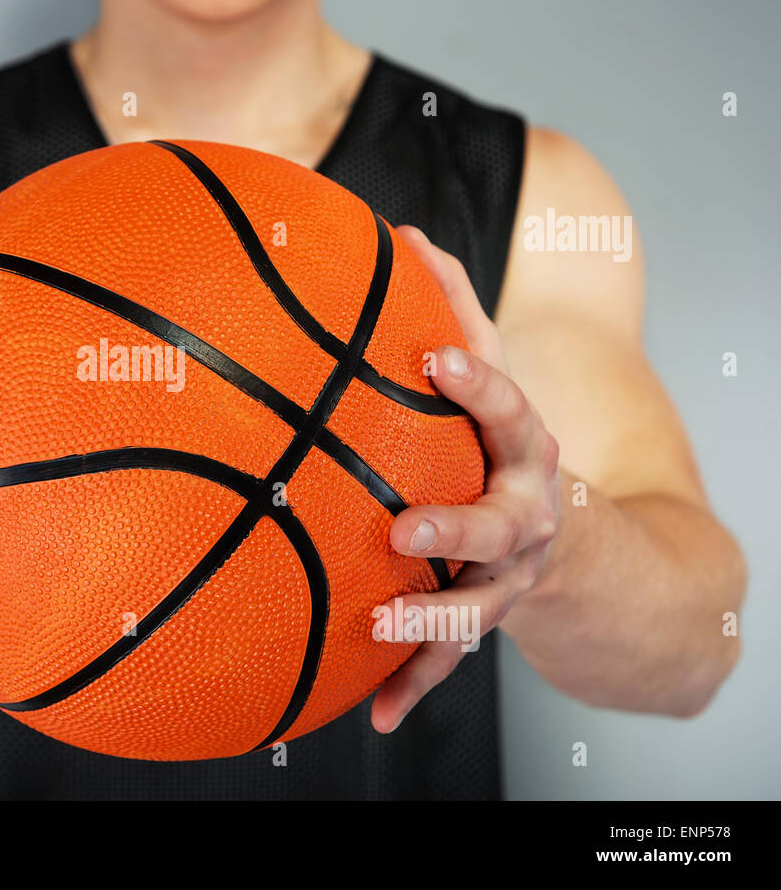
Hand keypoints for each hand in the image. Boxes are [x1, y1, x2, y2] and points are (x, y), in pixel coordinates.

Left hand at [372, 225, 561, 732]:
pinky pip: (446, 661)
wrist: (575, 544)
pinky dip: (411, 686)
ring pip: (476, 606)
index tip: (433, 359)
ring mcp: (507, 577)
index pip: (508, 410)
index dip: (478, 384)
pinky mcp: (482, 619)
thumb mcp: (490, 386)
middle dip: (459, 525)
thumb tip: (401, 232)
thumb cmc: (506, 448)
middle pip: (500, 522)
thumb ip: (454, 310)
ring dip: (430, 620)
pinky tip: (373, 716)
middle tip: (406, 529)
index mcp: (521, 449)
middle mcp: (523, 514)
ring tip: (379, 624)